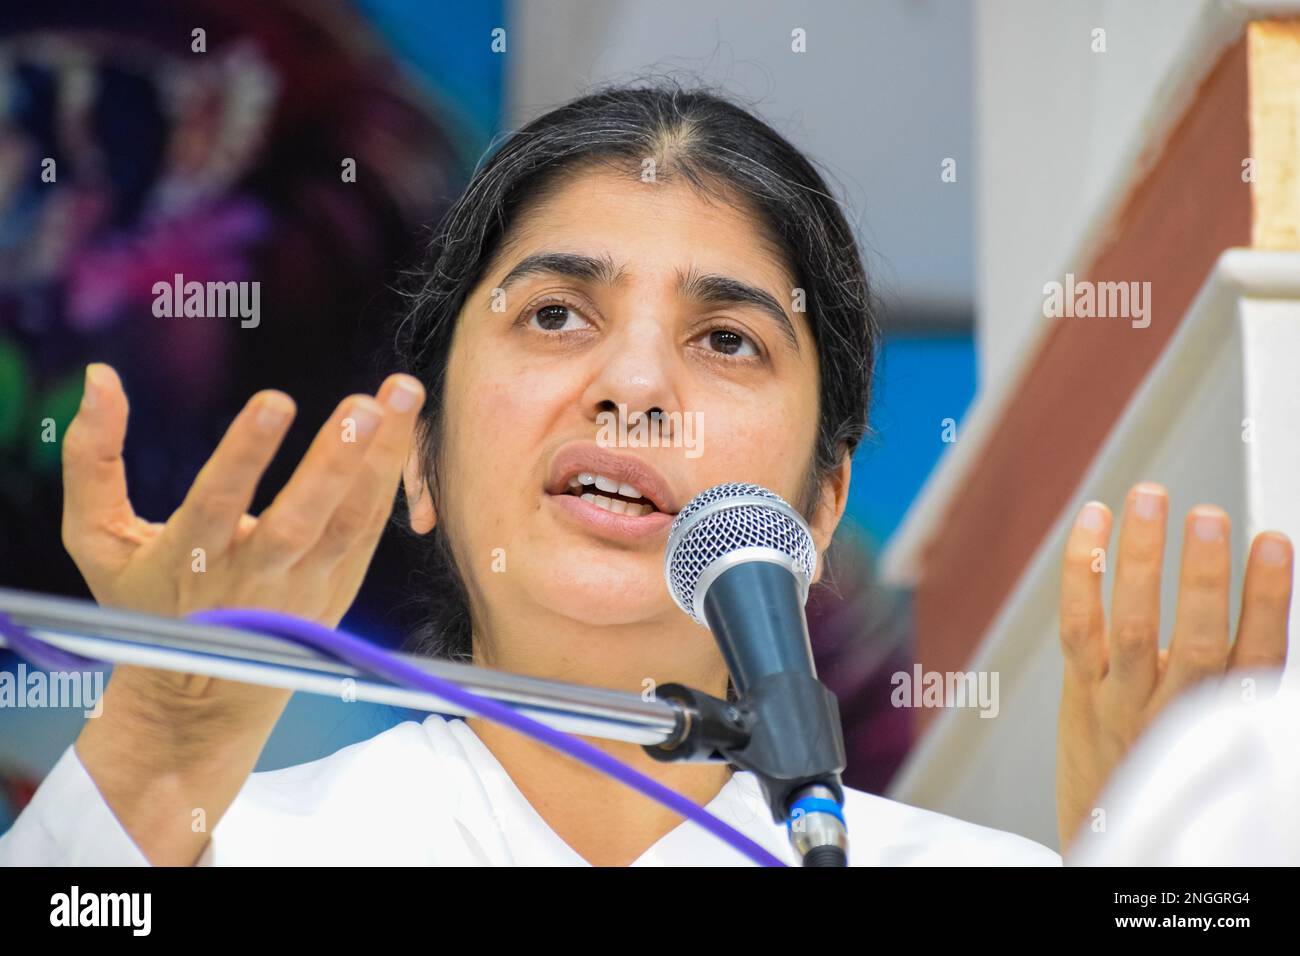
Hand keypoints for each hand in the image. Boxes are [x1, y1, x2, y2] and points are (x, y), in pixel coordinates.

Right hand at [61, 362, 424, 863]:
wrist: (199, 696)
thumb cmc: (146, 602)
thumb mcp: (97, 540)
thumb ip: (91, 460)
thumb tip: (99, 377)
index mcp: (190, 561)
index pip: (219, 502)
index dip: (245, 453)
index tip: (275, 401)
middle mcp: (253, 579)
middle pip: (299, 521)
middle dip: (334, 462)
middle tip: (364, 406)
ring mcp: (304, 589)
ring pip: (349, 523)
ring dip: (380, 459)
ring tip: (402, 396)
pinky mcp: (338, 590)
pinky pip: (369, 531)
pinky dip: (389, 481)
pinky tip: (404, 432)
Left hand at [1055, 482, 1291, 851]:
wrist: (1117, 837)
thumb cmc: (1179, 771)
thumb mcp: (1227, 731)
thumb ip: (1242, 675)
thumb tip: (1262, 601)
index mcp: (1224, 720)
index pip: (1256, 655)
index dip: (1266, 598)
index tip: (1273, 543)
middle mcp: (1172, 713)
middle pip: (1191, 639)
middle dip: (1201, 574)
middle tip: (1207, 516)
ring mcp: (1119, 702)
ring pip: (1129, 625)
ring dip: (1139, 557)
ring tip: (1151, 499)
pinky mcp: (1079, 694)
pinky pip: (1078, 626)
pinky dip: (1080, 571)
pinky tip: (1092, 521)